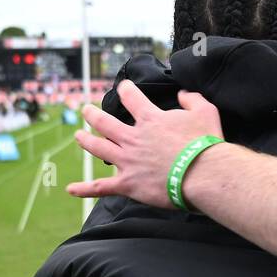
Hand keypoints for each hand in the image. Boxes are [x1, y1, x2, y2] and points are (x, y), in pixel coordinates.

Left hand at [66, 80, 222, 207]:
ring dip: (86, 141)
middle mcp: (133, 138)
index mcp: (150, 119)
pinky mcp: (127, 183)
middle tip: (85, 110)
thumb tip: (182, 94)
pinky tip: (70, 189)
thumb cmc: (206, 143)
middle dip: (93, 114)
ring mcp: (127, 161)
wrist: (203, 174)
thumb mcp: (206, 111)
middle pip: (105, 122)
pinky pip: (101, 187)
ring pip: (99, 147)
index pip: (131, 98)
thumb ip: (191, 99)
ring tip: (78, 136)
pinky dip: (85, 189)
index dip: (126, 90)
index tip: (123, 87)